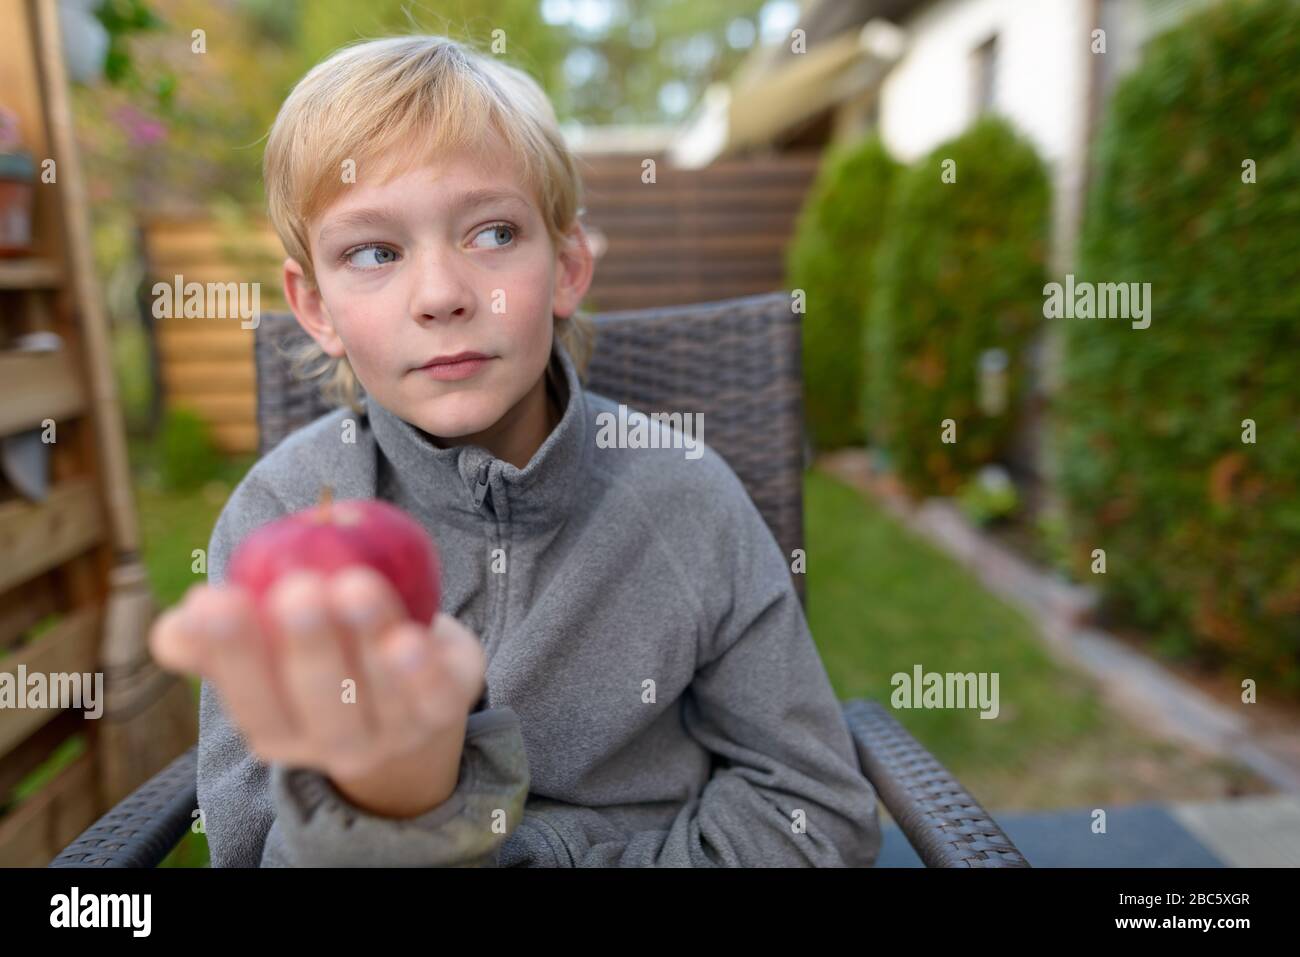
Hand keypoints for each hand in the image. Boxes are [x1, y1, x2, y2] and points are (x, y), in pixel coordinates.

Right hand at [149, 567, 485, 816]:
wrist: (410, 705)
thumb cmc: (321, 668)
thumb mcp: (267, 658)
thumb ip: (218, 641)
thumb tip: (173, 627)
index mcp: (280, 732)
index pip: (253, 701)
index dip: (232, 654)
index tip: (214, 598)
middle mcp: (336, 744)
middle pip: (320, 701)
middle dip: (305, 645)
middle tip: (295, 589)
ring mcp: (395, 732)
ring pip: (380, 691)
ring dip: (366, 637)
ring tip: (352, 584)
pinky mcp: (445, 710)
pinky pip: (436, 694)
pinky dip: (423, 670)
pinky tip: (412, 636)